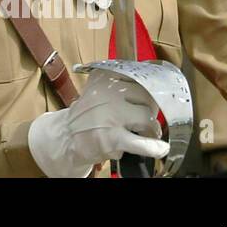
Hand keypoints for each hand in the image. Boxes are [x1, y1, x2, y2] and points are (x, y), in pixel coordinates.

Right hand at [28, 72, 167, 177]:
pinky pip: (141, 143)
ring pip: (147, 118)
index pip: (140, 77)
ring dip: (152, 129)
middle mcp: (106, 93)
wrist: (67, 137)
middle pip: (146, 97)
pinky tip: (159, 149)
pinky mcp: (112, 138)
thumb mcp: (100, 90)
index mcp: (104, 77)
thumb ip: (122, 84)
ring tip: (147, 134)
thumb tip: (156, 83)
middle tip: (145, 119)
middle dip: (150, 110)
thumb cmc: (89, 114)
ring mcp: (110, 116)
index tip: (150, 97)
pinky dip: (153, 147)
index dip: (149, 90)